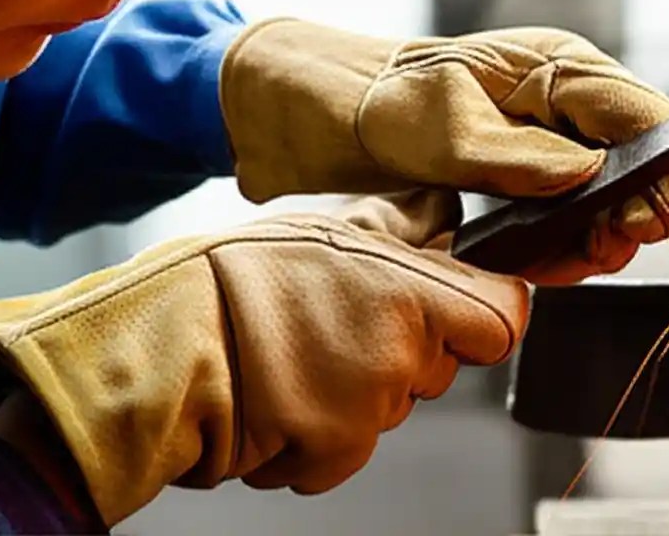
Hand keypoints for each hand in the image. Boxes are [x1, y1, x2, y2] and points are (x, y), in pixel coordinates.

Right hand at [0, 190, 527, 526]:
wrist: (163, 344)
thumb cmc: (236, 277)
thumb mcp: (330, 225)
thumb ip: (403, 223)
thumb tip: (446, 214)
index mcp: (415, 291)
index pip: (504, 318)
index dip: (486, 314)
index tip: (460, 307)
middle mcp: (403, 353)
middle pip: (443, 365)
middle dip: (408, 350)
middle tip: (343, 323)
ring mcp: (370, 411)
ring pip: (394, 407)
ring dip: (360, 391)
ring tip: (300, 355)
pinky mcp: (333, 455)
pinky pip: (348, 449)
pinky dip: (320, 434)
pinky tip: (283, 397)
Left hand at [219, 22, 668, 281]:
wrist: (330, 118)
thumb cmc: (384, 105)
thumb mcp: (445, 128)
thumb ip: (517, 155)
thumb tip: (584, 176)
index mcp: (558, 70)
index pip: (644, 113)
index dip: (667, 165)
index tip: (659, 214)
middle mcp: (566, 105)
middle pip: (639, 163)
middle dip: (633, 211)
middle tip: (606, 246)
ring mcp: (550, 144)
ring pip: (609, 199)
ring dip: (599, 237)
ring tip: (573, 259)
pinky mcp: (530, 179)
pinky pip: (569, 219)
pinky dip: (564, 247)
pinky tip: (546, 262)